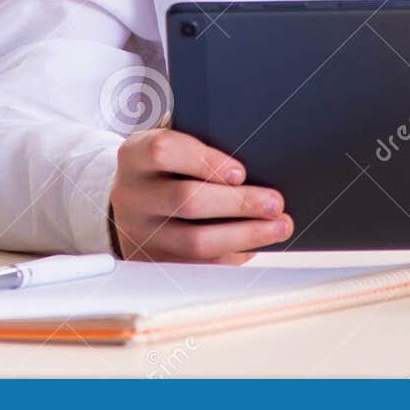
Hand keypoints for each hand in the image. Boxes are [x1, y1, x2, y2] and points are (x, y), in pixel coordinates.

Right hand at [109, 128, 292, 262]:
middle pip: (186, 201)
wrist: (131, 198)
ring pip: (193, 242)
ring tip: (278, 226)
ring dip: (243, 235)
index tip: (241, 172)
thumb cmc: (167, 163)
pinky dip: (230, 256)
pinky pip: (195, 266)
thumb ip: (204, 145)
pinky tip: (254, 245)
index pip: (164, 152)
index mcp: (135, 155)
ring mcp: (139, 233)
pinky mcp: (152, 261)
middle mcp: (132, 195)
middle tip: (275, 203)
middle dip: (238, 203)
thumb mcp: (173, 144)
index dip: (205, 161)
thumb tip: (258, 159)